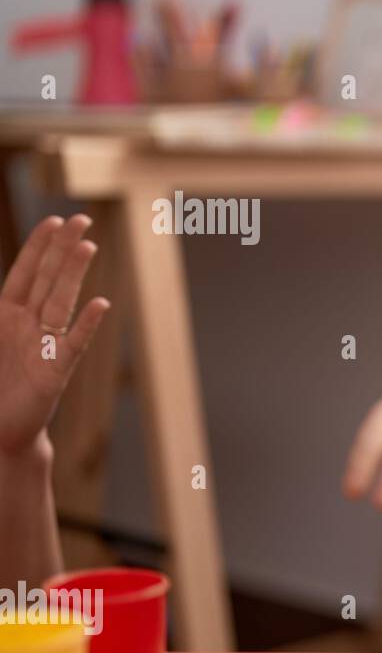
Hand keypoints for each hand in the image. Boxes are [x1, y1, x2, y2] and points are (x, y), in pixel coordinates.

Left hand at [0, 215, 109, 456]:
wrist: (0, 432)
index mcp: (6, 316)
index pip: (26, 273)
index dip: (39, 247)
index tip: (55, 220)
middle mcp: (29, 325)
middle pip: (49, 279)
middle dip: (63, 249)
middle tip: (82, 220)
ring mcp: (45, 345)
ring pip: (61, 301)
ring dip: (74, 273)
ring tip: (87, 246)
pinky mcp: (57, 372)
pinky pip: (74, 343)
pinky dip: (87, 324)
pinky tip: (100, 304)